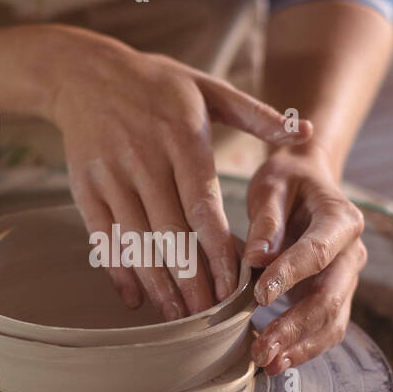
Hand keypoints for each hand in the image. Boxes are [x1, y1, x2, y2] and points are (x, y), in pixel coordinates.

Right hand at [47, 30, 310, 318]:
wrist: (85, 73)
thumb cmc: (157, 84)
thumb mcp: (209, 88)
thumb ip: (258, 115)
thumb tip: (308, 132)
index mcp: (182, 139)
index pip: (203, 206)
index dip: (217, 250)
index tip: (233, 285)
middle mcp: (145, 161)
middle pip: (171, 234)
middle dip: (191, 280)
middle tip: (210, 317)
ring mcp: (111, 177)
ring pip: (137, 242)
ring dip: (158, 284)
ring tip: (178, 318)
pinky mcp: (84, 188)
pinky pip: (103, 237)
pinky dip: (118, 270)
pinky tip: (136, 298)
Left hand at [245, 145, 366, 373]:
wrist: (308, 185)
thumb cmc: (288, 183)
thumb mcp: (272, 185)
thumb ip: (266, 220)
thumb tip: (258, 257)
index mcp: (342, 219)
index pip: (318, 252)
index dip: (290, 275)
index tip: (259, 295)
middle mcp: (352, 253)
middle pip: (330, 297)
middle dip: (295, 326)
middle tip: (261, 347)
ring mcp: (347, 279)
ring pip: (333, 321)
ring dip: (301, 346)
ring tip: (267, 363)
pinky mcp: (336, 296)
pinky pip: (327, 329)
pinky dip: (304, 348)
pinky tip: (277, 362)